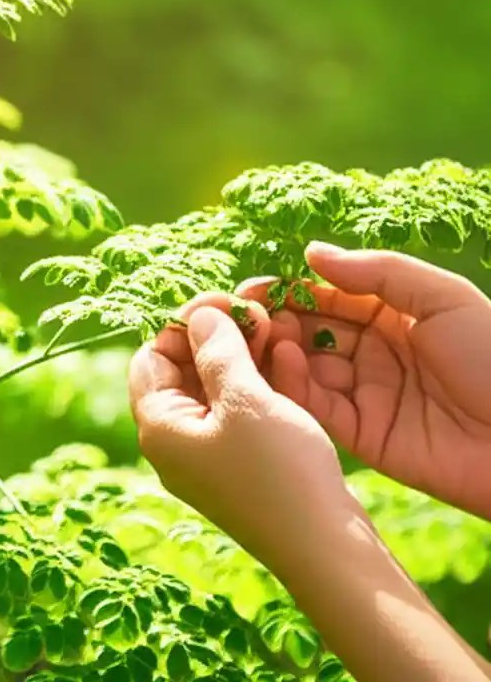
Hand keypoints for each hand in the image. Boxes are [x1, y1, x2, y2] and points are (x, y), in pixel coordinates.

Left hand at [128, 295, 360, 568]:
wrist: (325, 546)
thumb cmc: (279, 471)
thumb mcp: (245, 399)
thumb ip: (216, 351)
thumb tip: (197, 314)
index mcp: (158, 427)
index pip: (150, 357)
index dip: (182, 325)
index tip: (223, 302)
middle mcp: (174, 442)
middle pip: (181, 371)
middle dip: (215, 337)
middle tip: (255, 313)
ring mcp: (207, 455)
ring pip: (214, 388)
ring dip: (240, 355)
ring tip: (274, 328)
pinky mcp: (240, 464)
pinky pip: (239, 411)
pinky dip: (257, 383)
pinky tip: (287, 360)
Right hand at [239, 243, 490, 518]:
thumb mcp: (443, 297)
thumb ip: (377, 272)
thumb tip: (311, 252)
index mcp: (393, 318)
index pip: (328, 299)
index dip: (291, 291)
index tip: (253, 286)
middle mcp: (373, 355)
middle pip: (309, 334)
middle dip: (275, 321)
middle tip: (245, 313)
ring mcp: (366, 396)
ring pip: (305, 370)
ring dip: (279, 350)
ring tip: (263, 333)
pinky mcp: (362, 435)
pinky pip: (317, 406)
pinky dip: (294, 384)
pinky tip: (286, 358)